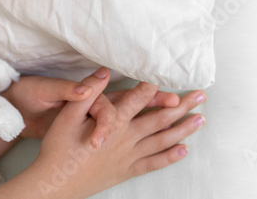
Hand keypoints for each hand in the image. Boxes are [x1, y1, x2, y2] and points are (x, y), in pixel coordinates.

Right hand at [31, 69, 206, 198]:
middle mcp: (126, 138)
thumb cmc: (58, 149)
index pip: (139, 98)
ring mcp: (129, 156)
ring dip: (184, 129)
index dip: (155, 85)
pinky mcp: (127, 170)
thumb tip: (103, 72)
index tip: (172, 75)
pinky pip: (154, 163)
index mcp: (113, 122)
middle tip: (201, 97)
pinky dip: (170, 157)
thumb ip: (88, 93)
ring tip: (200, 120)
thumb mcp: (68, 116)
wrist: (55, 183)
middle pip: (160, 118)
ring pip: (162, 140)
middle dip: (183, 106)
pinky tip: (183, 151)